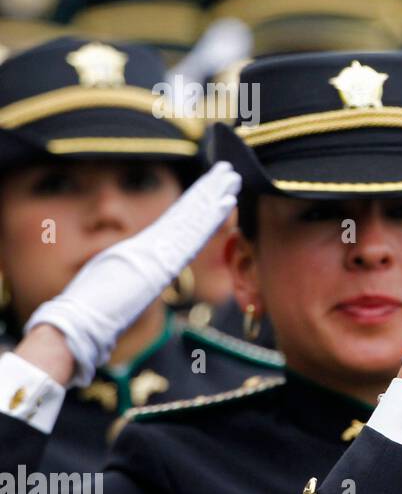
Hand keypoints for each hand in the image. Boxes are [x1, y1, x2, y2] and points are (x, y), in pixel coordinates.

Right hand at [24, 162, 241, 386]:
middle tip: (229, 171)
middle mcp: (150, 247)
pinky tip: (226, 202)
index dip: (194, 206)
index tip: (212, 191)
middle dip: (207, 191)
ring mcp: (156, 252)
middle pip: (186, 215)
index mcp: (141, 253)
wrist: (78, 322)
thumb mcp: (114, 290)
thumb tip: (139, 284)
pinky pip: (191, 235)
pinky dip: (210, 217)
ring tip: (232, 176)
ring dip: (213, 196)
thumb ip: (133, 280)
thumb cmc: (87, 313)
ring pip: (191, 218)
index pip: (175, 225)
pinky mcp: (161, 263)